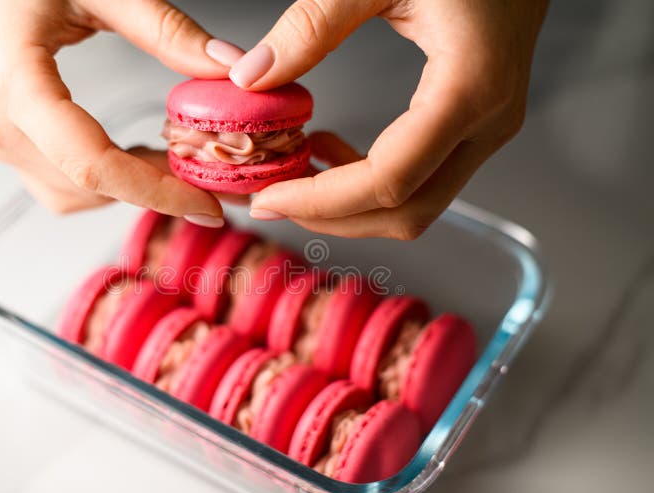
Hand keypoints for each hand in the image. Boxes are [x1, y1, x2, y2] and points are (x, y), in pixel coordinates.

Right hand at [0, 0, 246, 225]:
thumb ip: (166, 30)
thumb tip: (229, 67)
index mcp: (10, 84)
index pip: (95, 167)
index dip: (158, 194)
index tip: (208, 207)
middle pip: (88, 186)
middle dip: (155, 192)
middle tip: (209, 182)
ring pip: (71, 193)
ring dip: (128, 188)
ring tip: (178, 166)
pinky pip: (53, 179)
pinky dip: (101, 180)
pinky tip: (135, 158)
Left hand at [235, 0, 548, 238]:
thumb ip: (313, 24)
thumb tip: (252, 75)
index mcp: (469, 88)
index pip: (389, 181)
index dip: (323, 201)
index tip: (270, 198)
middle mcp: (489, 121)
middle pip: (408, 212)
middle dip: (334, 219)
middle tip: (274, 201)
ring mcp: (490, 127)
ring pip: (419, 204)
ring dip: (352, 206)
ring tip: (297, 176)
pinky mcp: (479, 122)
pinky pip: (425, 177)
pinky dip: (372, 183)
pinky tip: (332, 152)